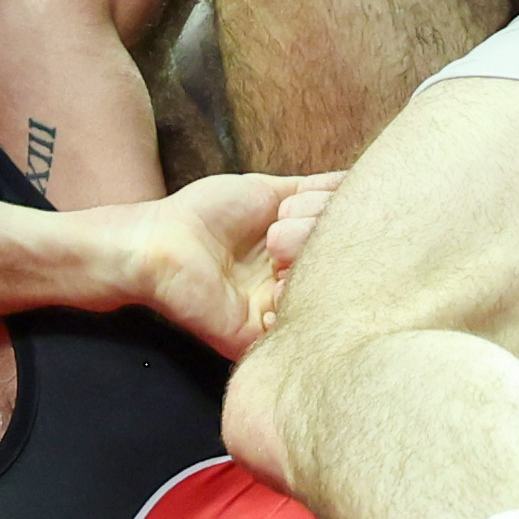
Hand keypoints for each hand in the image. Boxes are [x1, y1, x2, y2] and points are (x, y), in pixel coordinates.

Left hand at [116, 171, 340, 356]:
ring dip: (305, 264)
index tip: (292, 205)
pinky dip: (293, 298)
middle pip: (338, 259)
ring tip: (273, 255)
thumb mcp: (268, 191)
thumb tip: (358, 181)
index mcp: (298, 246)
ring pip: (325, 290)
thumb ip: (315, 190)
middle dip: (315, 235)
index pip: (340, 231)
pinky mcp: (260, 337)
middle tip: (278, 230)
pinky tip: (272, 284)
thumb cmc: (204, 214)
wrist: (160, 243)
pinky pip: (297, 325)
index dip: (328, 212)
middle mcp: (293, 278)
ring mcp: (279, 308)